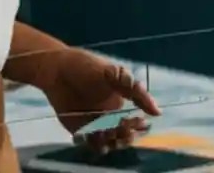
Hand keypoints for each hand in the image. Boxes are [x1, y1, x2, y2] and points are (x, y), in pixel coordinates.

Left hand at [41, 49, 161, 154]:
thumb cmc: (87, 67)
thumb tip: (157, 112)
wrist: (56, 69)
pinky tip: (93, 137)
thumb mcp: (114, 73)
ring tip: (104, 133)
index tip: (136, 122)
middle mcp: (109, 117)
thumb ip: (135, 90)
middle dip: (125, 137)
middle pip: (123, 137)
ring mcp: (94, 125)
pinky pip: (90, 144)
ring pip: (109, 143)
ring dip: (111, 142)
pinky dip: (95, 145)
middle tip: (120, 129)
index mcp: (120, 104)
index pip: (135, 123)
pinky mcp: (79, 130)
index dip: (137, 126)